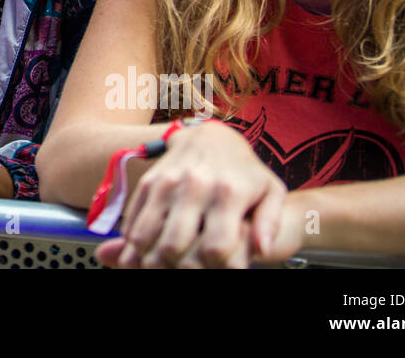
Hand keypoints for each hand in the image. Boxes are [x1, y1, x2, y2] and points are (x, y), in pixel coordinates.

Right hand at [96, 121, 287, 267]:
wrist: (211, 134)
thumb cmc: (245, 170)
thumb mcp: (271, 190)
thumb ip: (270, 222)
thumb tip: (261, 249)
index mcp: (228, 193)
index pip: (214, 248)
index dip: (216, 268)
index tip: (218, 268)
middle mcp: (193, 186)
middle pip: (173, 246)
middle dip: (177, 268)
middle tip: (185, 270)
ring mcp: (166, 183)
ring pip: (144, 235)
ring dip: (149, 259)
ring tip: (161, 266)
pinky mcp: (149, 182)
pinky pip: (133, 220)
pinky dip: (133, 243)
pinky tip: (144, 254)